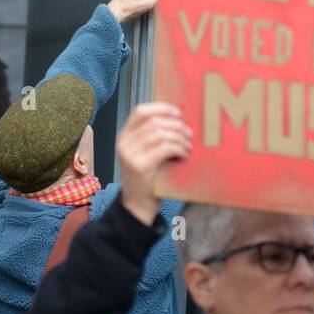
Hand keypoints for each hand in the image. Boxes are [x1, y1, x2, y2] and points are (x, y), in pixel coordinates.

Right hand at [117, 102, 192, 225]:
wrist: (137, 206)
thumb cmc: (147, 177)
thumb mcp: (145, 153)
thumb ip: (153, 136)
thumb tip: (178, 118)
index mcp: (124, 136)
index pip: (141, 111)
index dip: (161, 108)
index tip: (178, 113)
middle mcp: (124, 143)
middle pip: (155, 122)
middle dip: (176, 126)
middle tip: (189, 134)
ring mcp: (130, 155)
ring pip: (161, 134)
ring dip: (180, 138)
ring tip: (188, 145)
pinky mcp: (141, 167)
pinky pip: (165, 148)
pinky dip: (178, 148)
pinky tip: (184, 154)